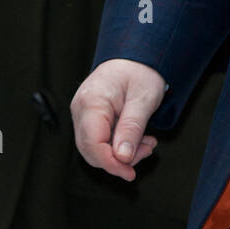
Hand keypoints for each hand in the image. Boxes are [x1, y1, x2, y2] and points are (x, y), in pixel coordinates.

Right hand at [71, 58, 166, 180]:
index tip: (130, 173)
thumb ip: (132, 128)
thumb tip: (122, 157)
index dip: (110, 163)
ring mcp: (84, 114)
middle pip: (91, 150)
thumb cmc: (140, 71)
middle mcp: (81, 109)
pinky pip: (100, 140)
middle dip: (119, 159)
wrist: (137, 55)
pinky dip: (119, 145)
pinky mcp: (90, 118)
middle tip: (147, 151)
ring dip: (122, 153)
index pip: (92, 144)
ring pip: (96, 148)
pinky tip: (139, 140)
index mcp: (91, 102)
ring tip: (148, 144)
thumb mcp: (143, 99)